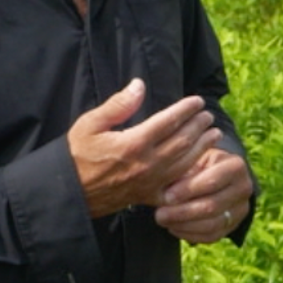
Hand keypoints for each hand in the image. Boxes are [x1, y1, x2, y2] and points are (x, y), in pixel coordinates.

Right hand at [68, 78, 219, 217]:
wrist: (68, 192)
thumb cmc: (76, 155)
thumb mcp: (90, 124)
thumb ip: (118, 105)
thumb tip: (139, 85)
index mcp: (133, 143)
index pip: (169, 121)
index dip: (186, 110)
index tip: (198, 101)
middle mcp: (146, 164)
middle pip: (182, 141)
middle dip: (198, 126)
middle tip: (208, 115)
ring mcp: (150, 182)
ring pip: (185, 163)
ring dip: (202, 147)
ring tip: (214, 135)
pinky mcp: (149, 197)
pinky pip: (177, 186)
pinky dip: (192, 175)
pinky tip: (201, 166)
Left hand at [154, 148, 253, 243]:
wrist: (216, 176)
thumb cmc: (199, 165)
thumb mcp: (193, 159)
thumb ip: (183, 171)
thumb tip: (163, 191)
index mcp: (235, 166)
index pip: (212, 181)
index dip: (188, 190)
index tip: (166, 196)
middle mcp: (244, 188)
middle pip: (212, 206)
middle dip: (182, 212)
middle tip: (159, 214)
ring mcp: (241, 209)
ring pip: (212, 224)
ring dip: (184, 225)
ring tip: (163, 221)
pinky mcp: (233, 225)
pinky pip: (211, 236)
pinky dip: (190, 234)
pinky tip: (173, 228)